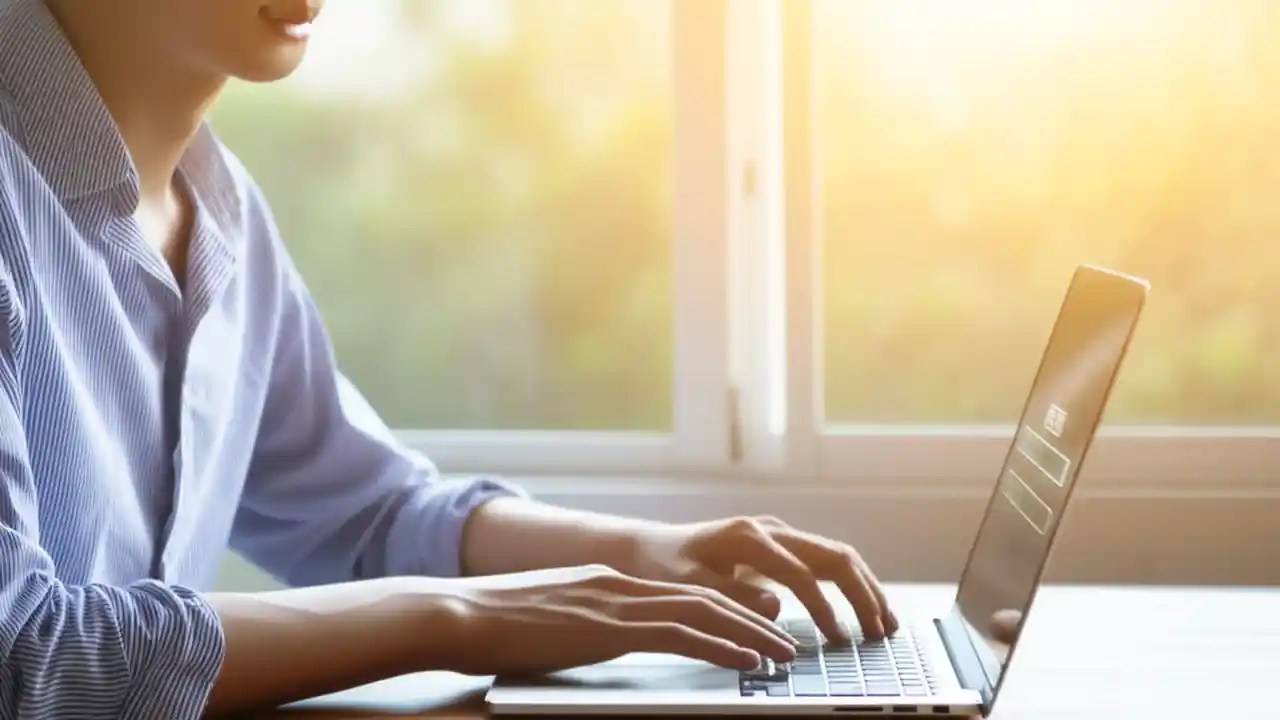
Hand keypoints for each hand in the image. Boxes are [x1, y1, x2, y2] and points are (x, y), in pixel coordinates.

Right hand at [437, 564, 797, 674]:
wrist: (460, 613)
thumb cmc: (495, 626)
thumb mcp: (554, 620)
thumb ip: (588, 624)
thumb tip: (606, 640)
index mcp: (610, 583)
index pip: (684, 595)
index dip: (728, 611)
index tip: (758, 629)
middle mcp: (621, 586)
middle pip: (706, 599)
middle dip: (753, 621)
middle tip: (787, 643)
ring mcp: (616, 603)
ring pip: (703, 613)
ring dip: (750, 634)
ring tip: (781, 655)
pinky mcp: (609, 628)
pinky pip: (679, 635)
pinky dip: (720, 646)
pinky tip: (745, 661)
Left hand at [625, 516, 897, 642]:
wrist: (651, 549)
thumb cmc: (665, 568)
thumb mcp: (687, 585)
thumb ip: (730, 596)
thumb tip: (776, 608)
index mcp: (748, 537)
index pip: (799, 572)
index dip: (822, 607)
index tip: (837, 638)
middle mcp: (770, 529)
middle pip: (832, 555)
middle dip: (861, 594)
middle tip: (878, 632)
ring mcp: (779, 535)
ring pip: (837, 555)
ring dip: (865, 588)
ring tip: (885, 624)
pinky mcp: (782, 547)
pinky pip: (827, 562)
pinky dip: (851, 585)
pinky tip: (865, 609)